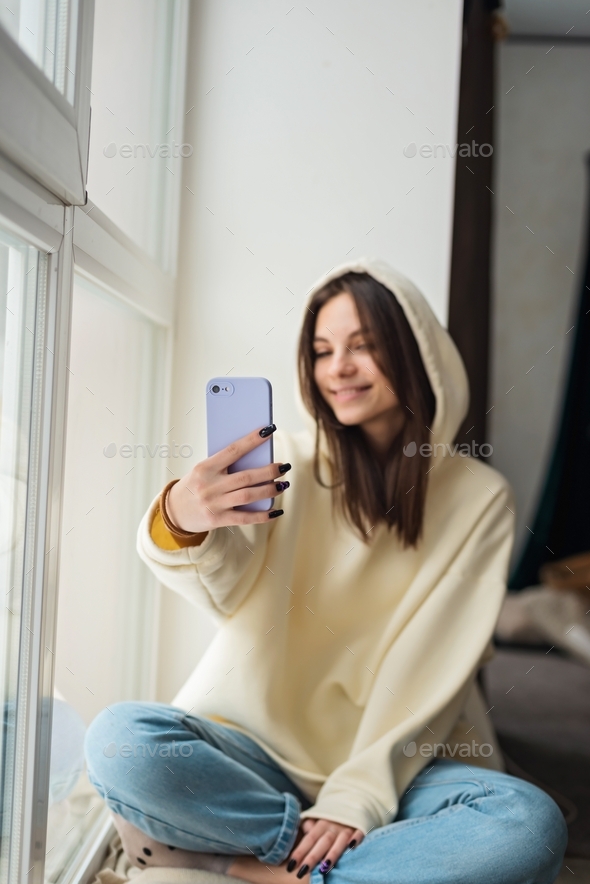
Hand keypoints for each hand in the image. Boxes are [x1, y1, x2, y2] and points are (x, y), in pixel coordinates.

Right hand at [166, 425, 289, 534]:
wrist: (174, 511)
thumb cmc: (194, 485)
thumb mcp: (203, 471)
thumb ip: (224, 465)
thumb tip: (257, 460)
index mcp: (205, 468)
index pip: (233, 450)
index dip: (252, 440)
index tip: (269, 431)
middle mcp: (210, 485)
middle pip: (246, 477)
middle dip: (269, 471)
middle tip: (284, 466)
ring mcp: (214, 504)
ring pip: (248, 496)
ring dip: (269, 490)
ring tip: (282, 484)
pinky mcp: (218, 520)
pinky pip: (245, 518)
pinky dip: (263, 515)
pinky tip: (276, 511)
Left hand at [287, 818, 363, 876]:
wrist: (352, 802)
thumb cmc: (331, 818)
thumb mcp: (318, 819)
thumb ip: (309, 827)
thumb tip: (303, 835)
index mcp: (321, 824)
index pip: (309, 839)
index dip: (300, 852)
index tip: (291, 866)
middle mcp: (333, 826)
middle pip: (322, 842)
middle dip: (312, 857)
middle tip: (302, 870)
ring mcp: (347, 827)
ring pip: (340, 841)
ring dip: (332, 853)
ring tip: (324, 867)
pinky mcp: (360, 827)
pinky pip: (359, 833)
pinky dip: (356, 839)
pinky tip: (352, 847)